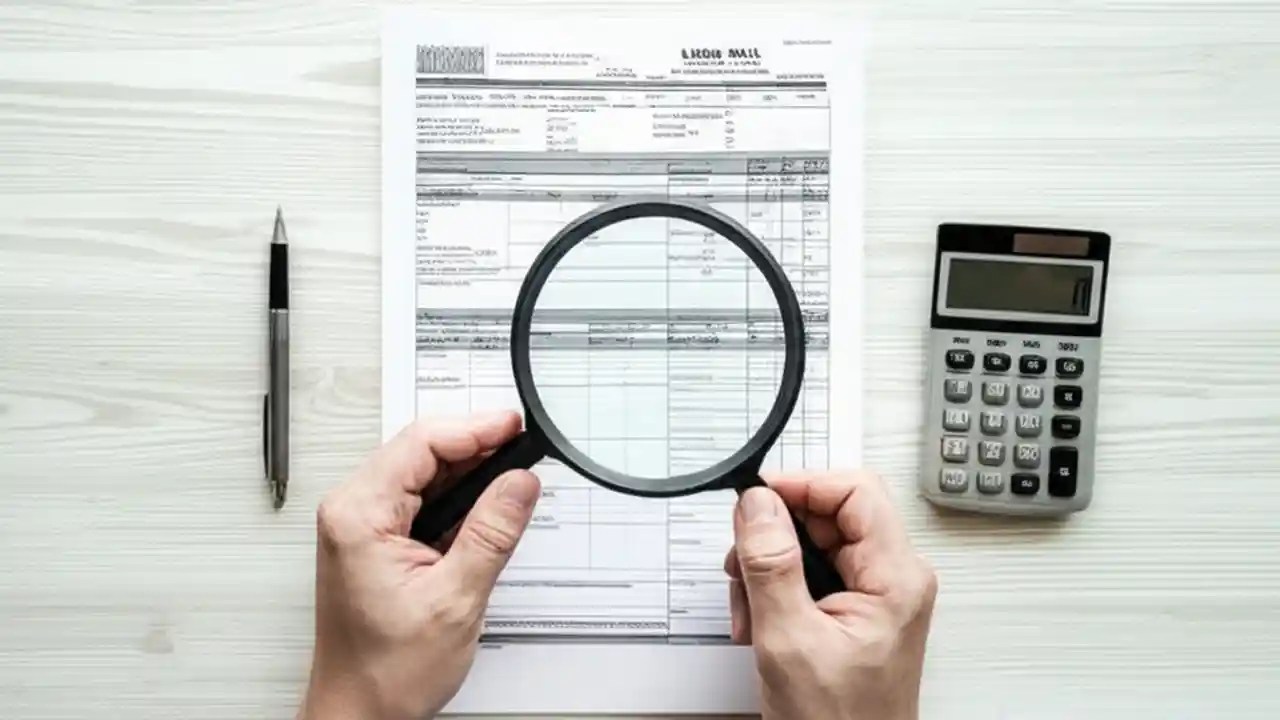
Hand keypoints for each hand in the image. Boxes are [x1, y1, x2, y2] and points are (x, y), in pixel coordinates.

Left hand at [296, 411, 540, 719]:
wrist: (359, 711)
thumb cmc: (385, 671)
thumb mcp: (456, 599)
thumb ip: (492, 532)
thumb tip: (519, 484)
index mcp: (360, 516)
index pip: (423, 443)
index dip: (476, 429)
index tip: (514, 427)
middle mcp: (351, 511)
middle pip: (421, 449)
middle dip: (475, 445)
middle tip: (523, 446)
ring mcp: (360, 524)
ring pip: (422, 471)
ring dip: (468, 470)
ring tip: (512, 475)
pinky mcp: (374, 537)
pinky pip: (418, 497)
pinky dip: (455, 496)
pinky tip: (484, 505)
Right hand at [725, 471, 936, 719]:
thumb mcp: (789, 641)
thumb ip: (770, 566)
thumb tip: (756, 505)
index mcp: (896, 577)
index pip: (854, 491)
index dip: (801, 485)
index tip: (755, 499)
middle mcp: (893, 578)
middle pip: (828, 515)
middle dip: (774, 537)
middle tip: (741, 565)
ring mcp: (875, 595)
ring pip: (811, 544)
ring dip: (768, 570)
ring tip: (749, 611)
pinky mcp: (854, 610)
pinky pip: (809, 575)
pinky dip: (775, 592)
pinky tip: (759, 623)